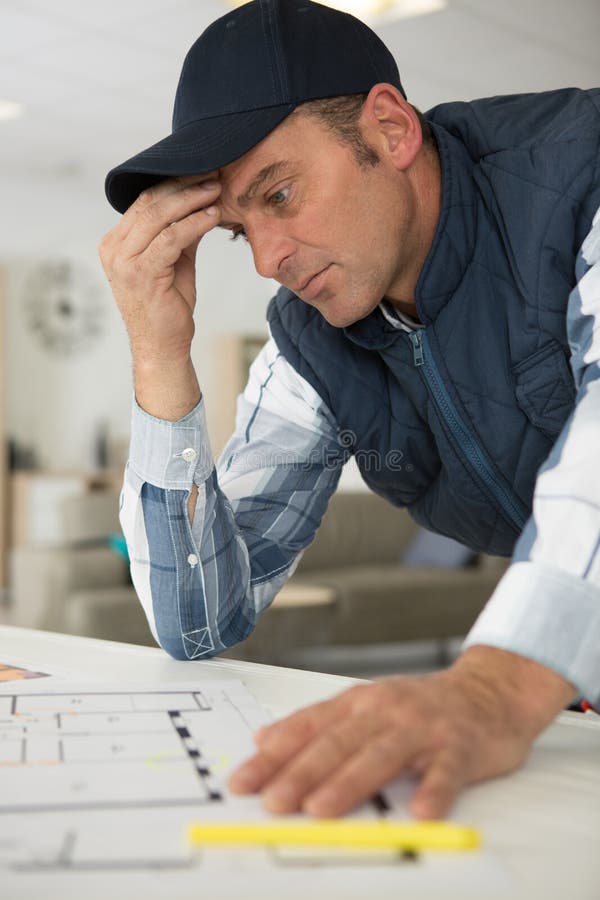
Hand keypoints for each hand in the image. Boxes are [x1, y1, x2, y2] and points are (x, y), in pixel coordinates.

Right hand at [99, 176, 221, 418]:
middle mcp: (114, 248)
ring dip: (192, 200)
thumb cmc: (167, 308)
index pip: (144, 201)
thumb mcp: (175, 262)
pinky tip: (212, 216)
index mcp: (116, 243)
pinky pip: (172, 238)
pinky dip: (194, 223)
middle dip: (184, 185)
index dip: (173, 183)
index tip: (201, 172)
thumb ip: (180, 233)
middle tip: (212, 173)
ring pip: (159, 216)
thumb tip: (201, 202)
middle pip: (150, 202)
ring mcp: (123, 261)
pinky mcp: (141, 273)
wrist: (162, 347)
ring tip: (216, 190)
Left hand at [229, 647, 574, 818]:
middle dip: (301, 772)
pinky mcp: (461, 746)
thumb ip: (318, 722)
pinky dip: (434, 791)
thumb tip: (265, 738)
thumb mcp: (365, 705)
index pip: (307, 728)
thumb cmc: (420, 707)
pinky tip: (421, 813)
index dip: (273, 755)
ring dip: (350, 782)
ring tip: (321, 809)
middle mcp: (386, 710)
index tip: (243, 780)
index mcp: (359, 702)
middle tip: (273, 800)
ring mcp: (423, 727)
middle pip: (338, 743)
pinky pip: (446, 771)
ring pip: (382, 755)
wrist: (489, 691)